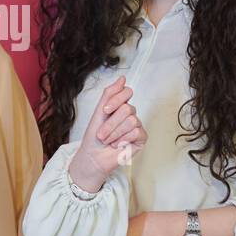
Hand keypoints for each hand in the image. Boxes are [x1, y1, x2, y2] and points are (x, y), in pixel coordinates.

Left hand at [67, 76, 146, 192]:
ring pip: (131, 121)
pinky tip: (118, 145)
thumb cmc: (94, 137)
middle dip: (111, 123)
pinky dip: (124, 139)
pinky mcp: (141, 138)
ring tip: (108, 140)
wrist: (93, 156)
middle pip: (127, 108)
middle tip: (102, 134)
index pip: (126, 92)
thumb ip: (110, 94)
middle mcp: (129, 114)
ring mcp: (136, 126)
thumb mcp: (98, 112)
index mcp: (119, 106)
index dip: (116, 100)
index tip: (105, 111)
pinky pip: (137, 132)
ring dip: (115, 133)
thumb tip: (122, 78)